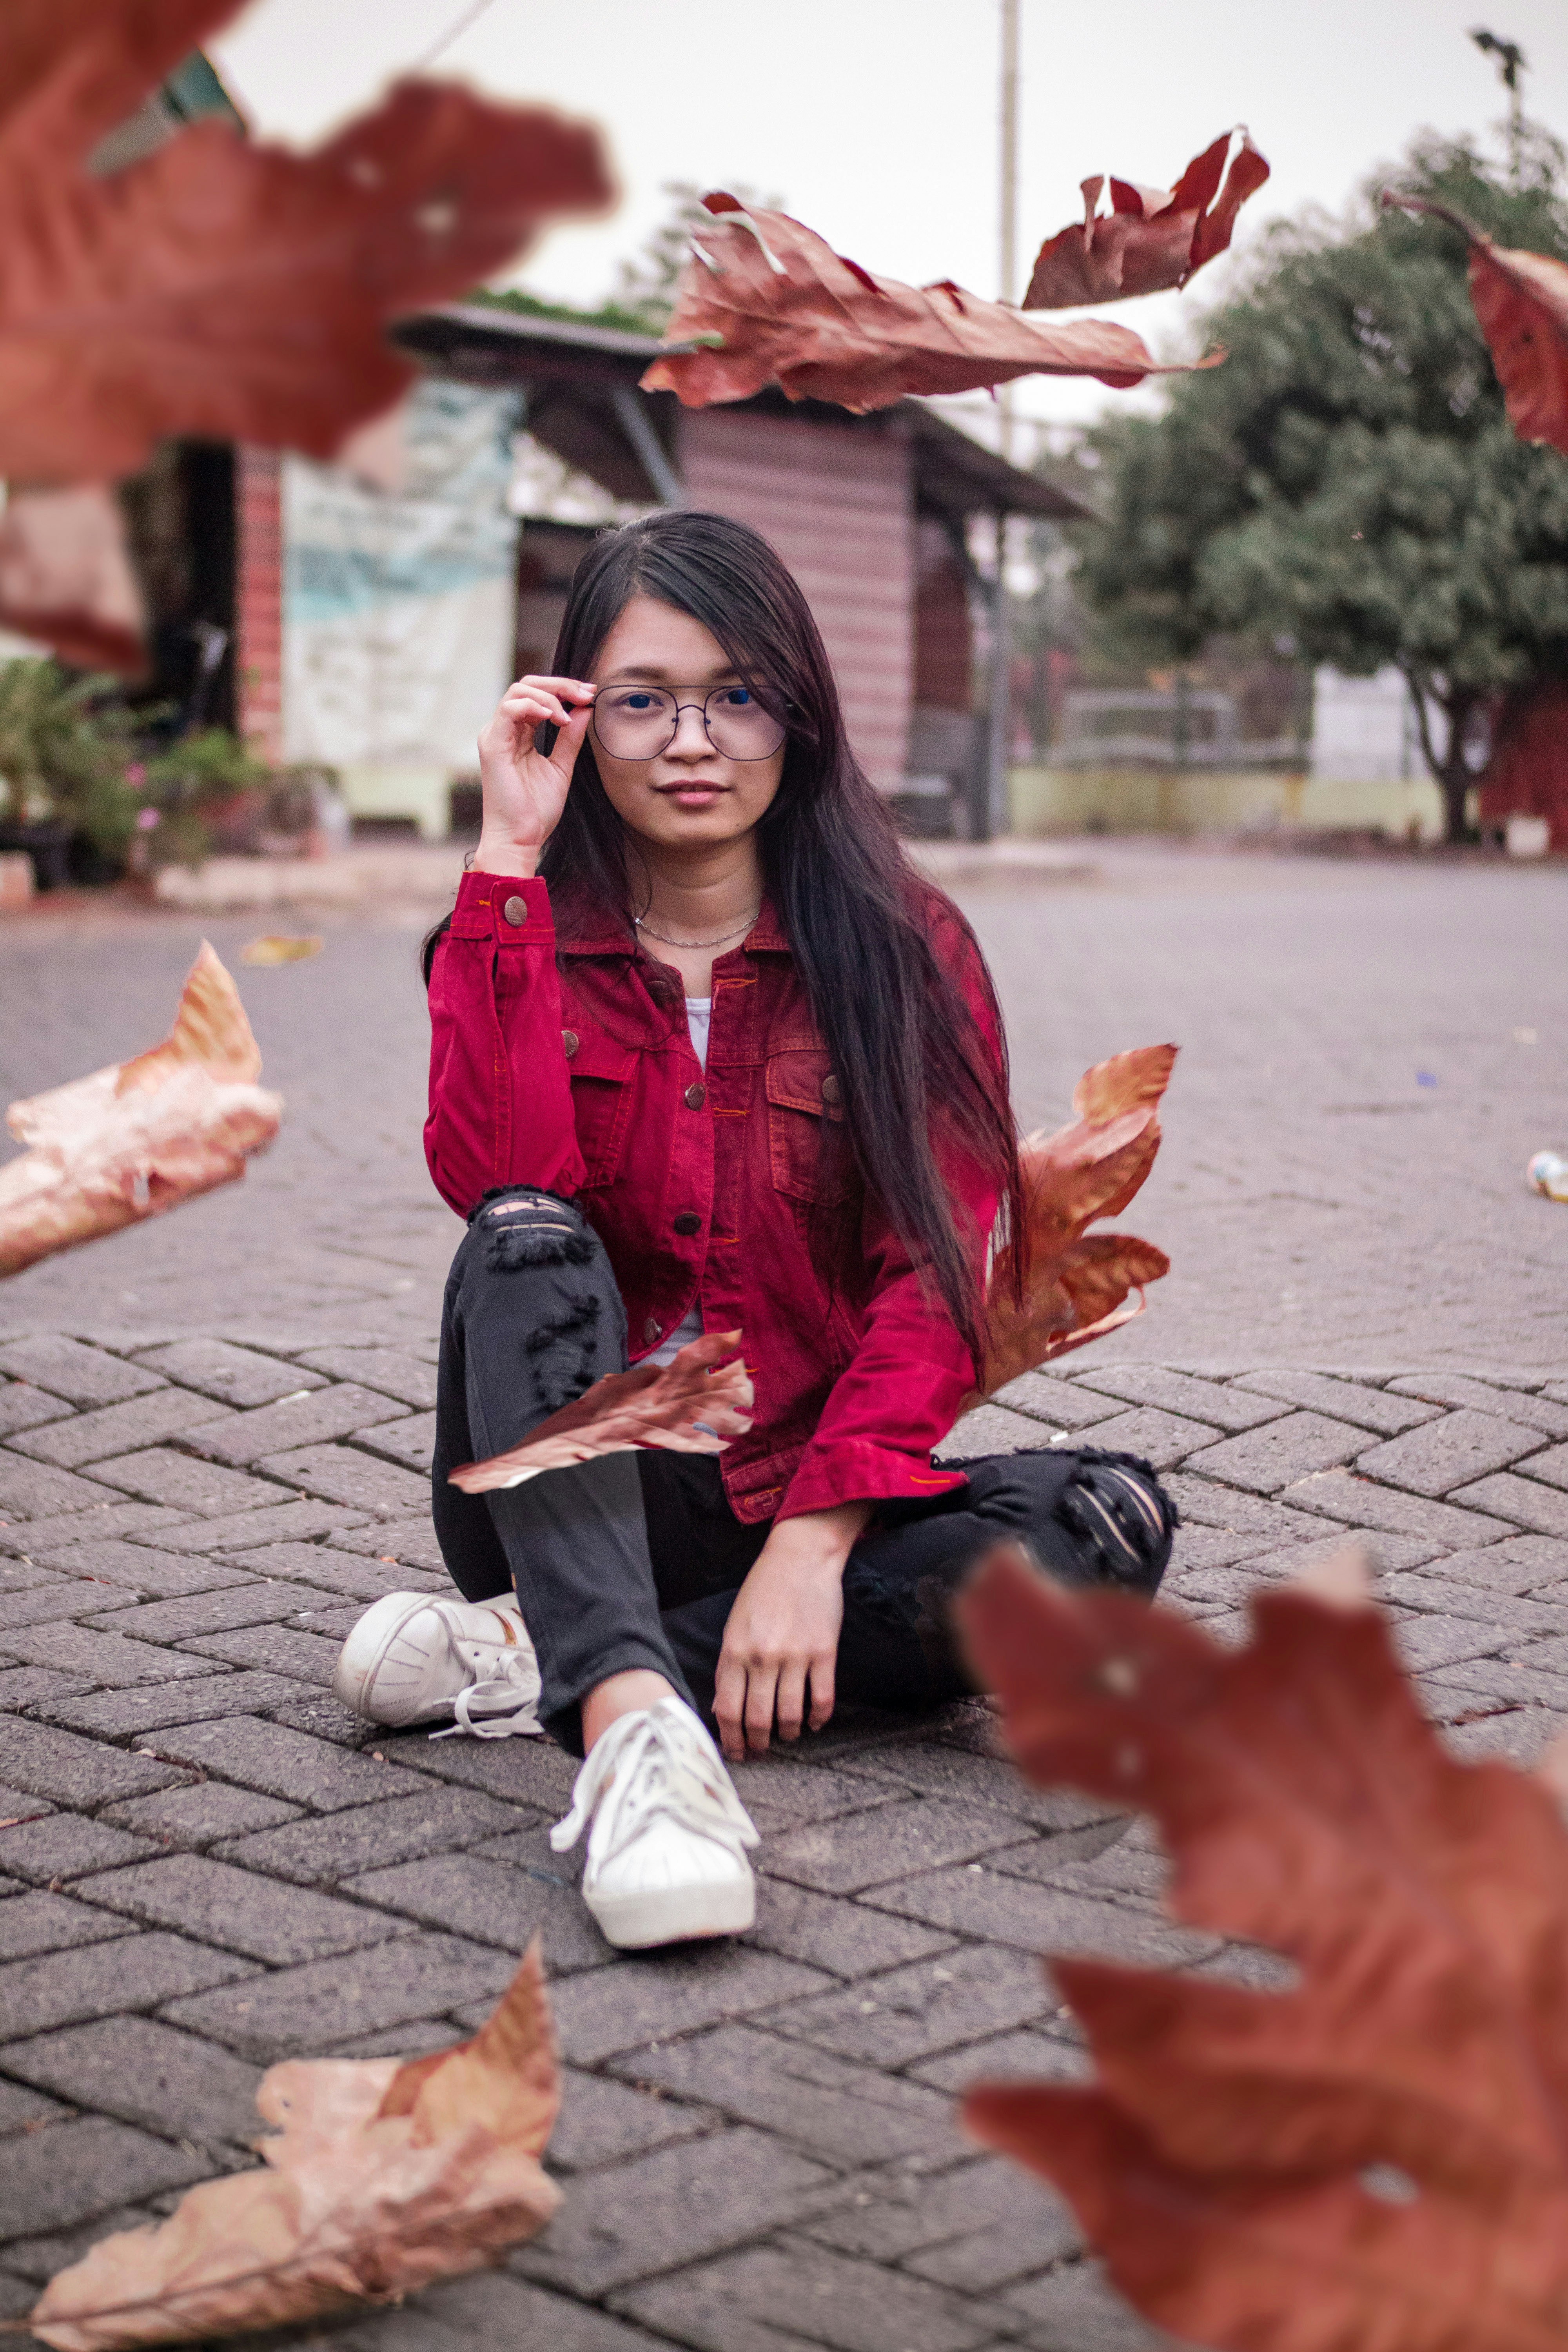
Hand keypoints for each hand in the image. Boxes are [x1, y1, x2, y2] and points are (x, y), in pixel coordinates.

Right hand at [472, 674, 596, 876]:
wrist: (520, 838)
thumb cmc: (536, 810)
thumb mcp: (562, 767)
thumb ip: (571, 738)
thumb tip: (586, 709)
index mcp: (518, 734)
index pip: (537, 696)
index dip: (564, 689)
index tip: (590, 694)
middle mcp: (503, 730)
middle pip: (527, 685)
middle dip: (560, 685)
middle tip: (586, 694)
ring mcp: (495, 735)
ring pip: (518, 691)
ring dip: (550, 695)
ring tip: (570, 714)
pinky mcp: (492, 745)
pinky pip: (509, 709)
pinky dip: (534, 706)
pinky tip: (555, 717)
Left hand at [714, 1503, 868, 1758]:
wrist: (800, 1557)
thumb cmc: (763, 1590)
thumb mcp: (734, 1625)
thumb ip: (730, 1665)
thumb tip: (724, 1708)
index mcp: (734, 1650)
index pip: (727, 1709)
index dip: (730, 1739)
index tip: (735, 1752)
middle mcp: (762, 1657)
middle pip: (757, 1720)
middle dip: (757, 1744)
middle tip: (760, 1752)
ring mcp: (795, 1656)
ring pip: (789, 1715)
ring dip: (788, 1733)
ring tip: (787, 1735)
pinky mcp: (824, 1652)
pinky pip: (822, 1699)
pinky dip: (818, 1718)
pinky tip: (815, 1722)